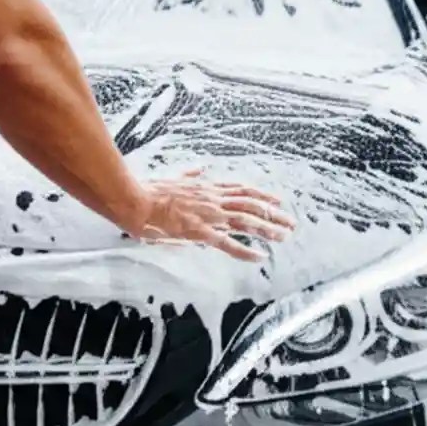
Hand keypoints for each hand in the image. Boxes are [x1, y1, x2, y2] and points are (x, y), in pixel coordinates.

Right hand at [134, 169, 295, 260]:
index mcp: (208, 189)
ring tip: (283, 237)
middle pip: (251, 205)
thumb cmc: (150, 190)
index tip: (277, 200)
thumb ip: (189, 175)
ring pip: (246, 222)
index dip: (262, 195)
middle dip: (274, 214)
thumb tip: (198, 169)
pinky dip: (246, 250)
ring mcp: (209, 216)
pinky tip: (259, 257)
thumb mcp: (173, 178)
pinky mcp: (201, 232)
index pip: (242, 190)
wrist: (136, 200)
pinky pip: (229, 243)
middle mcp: (214, 200)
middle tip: (290, 223)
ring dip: (267, 229)